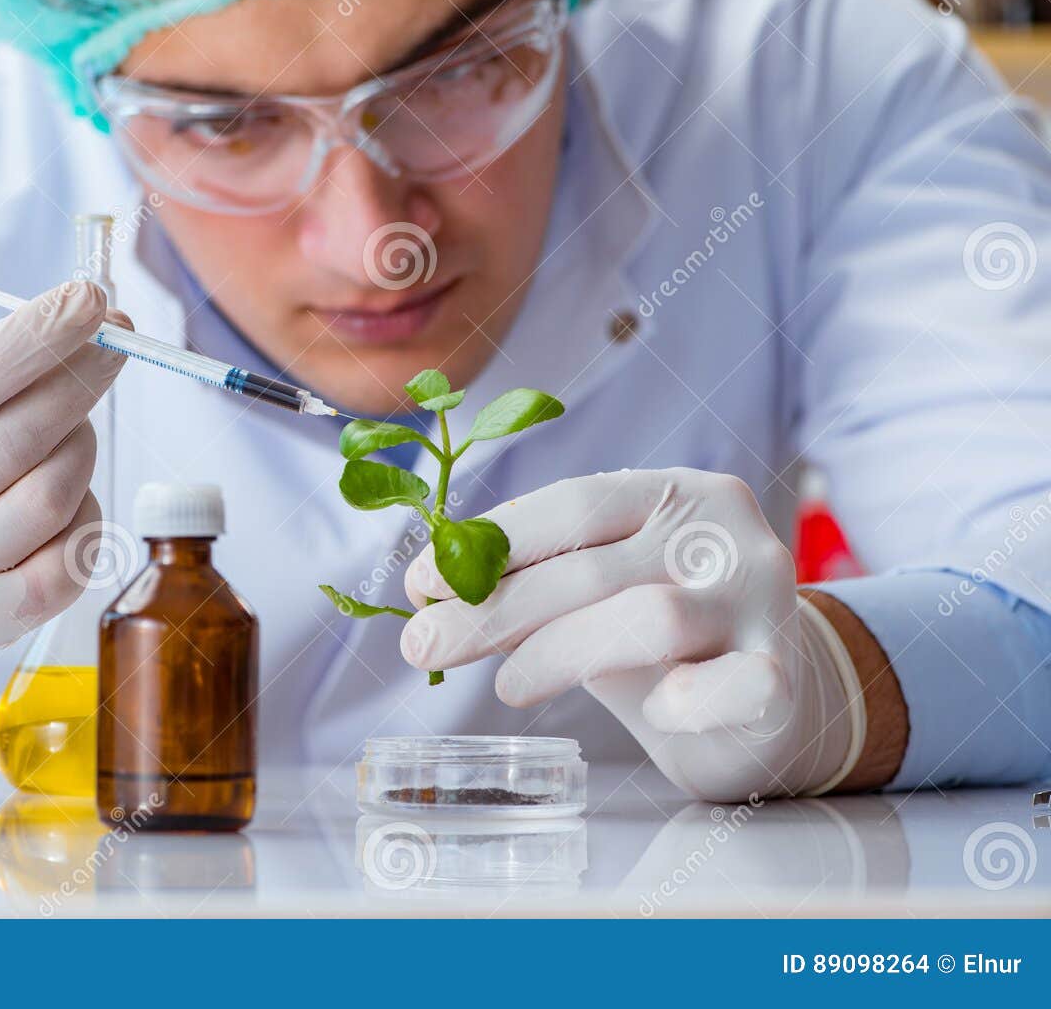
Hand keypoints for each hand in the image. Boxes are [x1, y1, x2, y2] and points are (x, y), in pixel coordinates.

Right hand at [0, 227, 124, 726]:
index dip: (34, 340)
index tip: (92, 298)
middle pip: (16, 444)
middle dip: (82, 378)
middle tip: (116, 336)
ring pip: (45, 506)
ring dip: (82, 448)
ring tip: (75, 419)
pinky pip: (54, 578)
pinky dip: (83, 527)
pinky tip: (70, 496)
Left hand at [401, 468, 864, 799]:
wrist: (771, 702)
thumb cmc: (663, 640)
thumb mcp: (600, 592)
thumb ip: (538, 579)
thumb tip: (432, 593)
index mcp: (676, 494)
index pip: (575, 503)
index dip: (489, 543)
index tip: (420, 584)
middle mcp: (724, 535)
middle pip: (593, 566)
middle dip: (494, 608)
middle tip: (425, 646)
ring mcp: (763, 603)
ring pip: (647, 619)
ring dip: (555, 654)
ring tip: (506, 687)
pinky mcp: (784, 676)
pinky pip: (732, 687)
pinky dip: (681, 700)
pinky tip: (650, 710)